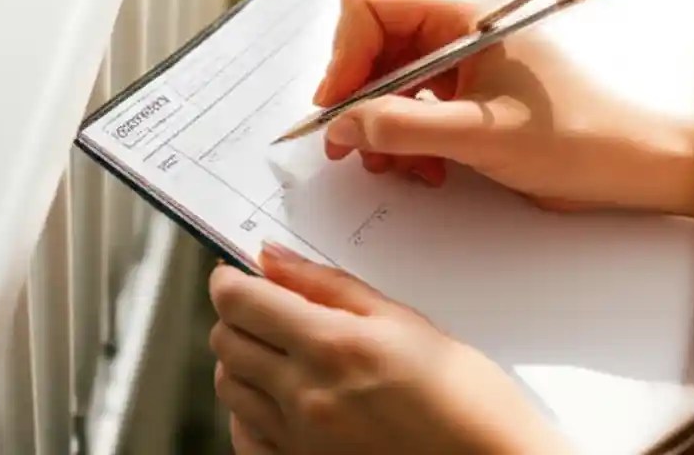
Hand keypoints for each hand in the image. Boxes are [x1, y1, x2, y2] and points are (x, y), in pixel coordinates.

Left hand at [210, 244, 573, 454]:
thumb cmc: (468, 399)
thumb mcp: (404, 323)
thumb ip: (327, 285)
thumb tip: (271, 257)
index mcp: (332, 346)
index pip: (239, 301)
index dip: (229, 280)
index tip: (237, 275)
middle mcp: (306, 395)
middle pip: (225, 339)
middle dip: (237, 315)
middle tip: (267, 309)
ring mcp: (300, 439)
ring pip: (228, 385)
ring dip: (241, 360)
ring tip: (278, 353)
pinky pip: (243, 433)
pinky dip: (248, 410)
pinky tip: (280, 399)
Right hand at [314, 0, 693, 215]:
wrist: (630, 165)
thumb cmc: (577, 138)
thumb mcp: (478, 135)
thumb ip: (401, 127)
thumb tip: (343, 124)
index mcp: (466, 11)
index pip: (371, 5)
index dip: (344, 55)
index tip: (338, 105)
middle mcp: (459, 22)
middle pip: (372, 43)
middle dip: (357, 97)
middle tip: (349, 143)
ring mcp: (461, 53)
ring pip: (386, 77)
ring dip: (380, 124)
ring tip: (393, 163)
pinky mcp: (464, 84)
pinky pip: (409, 100)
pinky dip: (403, 134)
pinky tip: (422, 165)